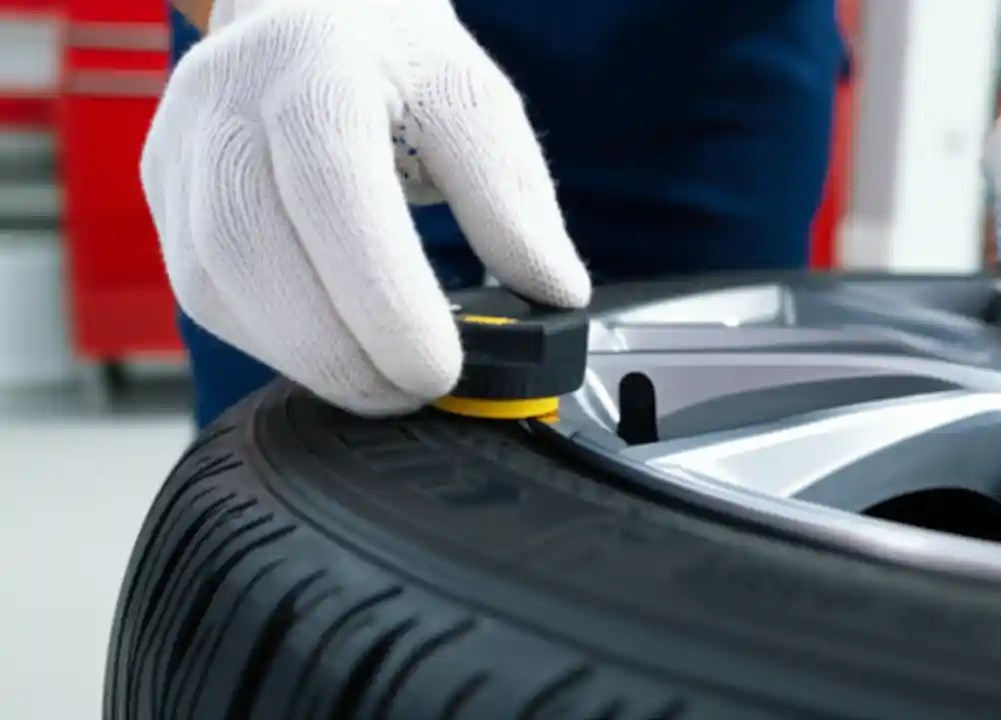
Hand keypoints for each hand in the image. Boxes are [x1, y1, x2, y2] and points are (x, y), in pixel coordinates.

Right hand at [143, 0, 590, 414]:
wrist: (313, 15)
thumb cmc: (397, 62)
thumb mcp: (477, 105)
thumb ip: (513, 199)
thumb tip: (554, 295)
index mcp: (315, 65)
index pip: (332, 186)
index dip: (381, 293)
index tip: (438, 368)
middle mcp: (227, 101)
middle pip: (253, 247)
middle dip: (337, 349)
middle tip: (413, 392)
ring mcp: (181, 148)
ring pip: (215, 281)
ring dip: (303, 356)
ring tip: (380, 385)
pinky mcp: (164, 194)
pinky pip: (202, 292)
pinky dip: (271, 340)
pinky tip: (329, 352)